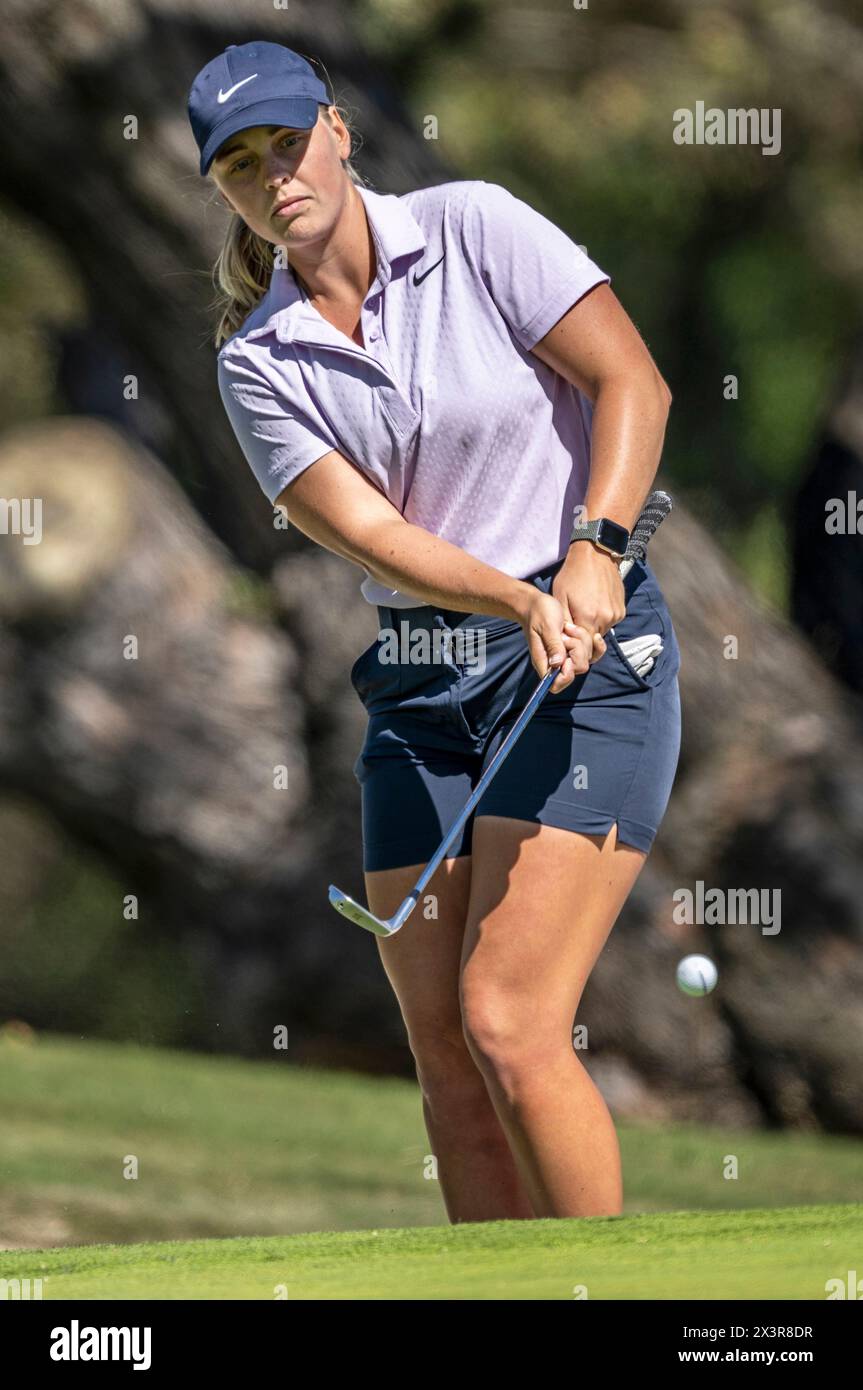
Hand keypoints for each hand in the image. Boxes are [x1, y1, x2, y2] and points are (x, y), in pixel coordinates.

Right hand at [515, 589, 594, 693]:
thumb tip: (557, 664)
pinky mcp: (574, 649)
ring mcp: (567, 656)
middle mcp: (556, 663)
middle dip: (577, 650)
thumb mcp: (546, 626)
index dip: (567, 672)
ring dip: (581, 641)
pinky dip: (588, 639)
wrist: (536, 604)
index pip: (557, 684)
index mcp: (544, 662)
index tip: (567, 655)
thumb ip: (553, 645)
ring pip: (586, 658)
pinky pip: (590, 651)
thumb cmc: (538, 613)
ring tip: (567, 628)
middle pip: (578, 669)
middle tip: (565, 634)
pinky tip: (578, 629)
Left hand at [552, 542, 625, 662]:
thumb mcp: (560, 597)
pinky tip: (594, 605)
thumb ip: (563, 623)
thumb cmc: (573, 574)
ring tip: (584, 610)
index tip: (567, 636)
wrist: (596, 554)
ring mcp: (616, 614)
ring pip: (602, 632)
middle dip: (583, 638)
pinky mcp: (622, 610)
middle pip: (593, 642)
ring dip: (592, 627)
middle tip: (574, 623)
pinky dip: (601, 619)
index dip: (574, 645)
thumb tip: (564, 642)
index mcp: (588, 617)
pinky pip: (610, 622)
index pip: (583, 647)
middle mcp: (606, 619)